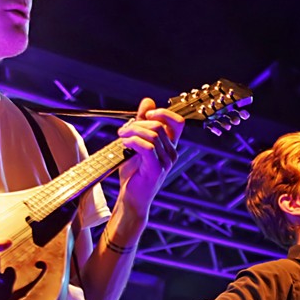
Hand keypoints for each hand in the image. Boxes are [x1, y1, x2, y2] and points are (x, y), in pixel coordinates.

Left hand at [116, 97, 185, 216]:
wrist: (132, 198)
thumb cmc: (134, 174)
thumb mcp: (136, 143)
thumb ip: (142, 123)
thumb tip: (148, 101)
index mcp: (169, 146)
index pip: (177, 122)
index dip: (163, 113)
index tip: (145, 114)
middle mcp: (171, 153)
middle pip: (159, 125)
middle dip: (138, 123)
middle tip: (123, 130)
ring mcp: (166, 162)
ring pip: (153, 134)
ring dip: (133, 131)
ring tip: (121, 137)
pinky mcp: (156, 169)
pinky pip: (147, 147)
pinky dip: (133, 141)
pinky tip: (125, 144)